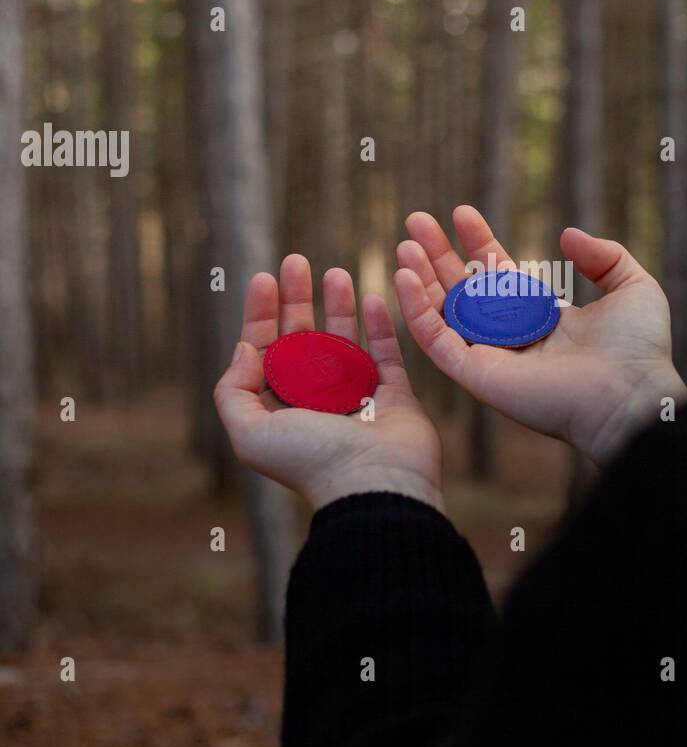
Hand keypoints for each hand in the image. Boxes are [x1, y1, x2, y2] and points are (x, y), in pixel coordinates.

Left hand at [214, 254, 443, 512]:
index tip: (264, 278)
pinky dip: (380, 324)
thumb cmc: (311, 461)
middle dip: (298, 298)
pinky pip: (387, 351)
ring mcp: (357, 395)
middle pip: (304, 337)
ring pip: (346, 339)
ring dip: (338, 304)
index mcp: (281, 407)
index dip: (261, 313)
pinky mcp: (394, 394)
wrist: (374, 485)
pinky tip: (372, 296)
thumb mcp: (250, 432)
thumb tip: (245, 348)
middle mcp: (317, 399)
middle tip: (296, 261)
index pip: (266, 350)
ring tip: (335, 271)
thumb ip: (232, 390)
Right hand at [394, 206, 686, 467]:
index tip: (462, 212)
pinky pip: (435, 339)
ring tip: (404, 243)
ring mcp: (491, 356)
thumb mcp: (632, 286)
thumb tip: (566, 235)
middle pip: (464, 289)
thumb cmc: (638, 349)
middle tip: (416, 221)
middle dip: (439, 255)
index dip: (479, 242)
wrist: (630, 394)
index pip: (499, 274)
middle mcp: (512, 336)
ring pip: (443, 313)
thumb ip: (603, 255)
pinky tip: (403, 276)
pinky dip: (415, 309)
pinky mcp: (476, 374)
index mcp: (543, 317)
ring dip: (420, 278)